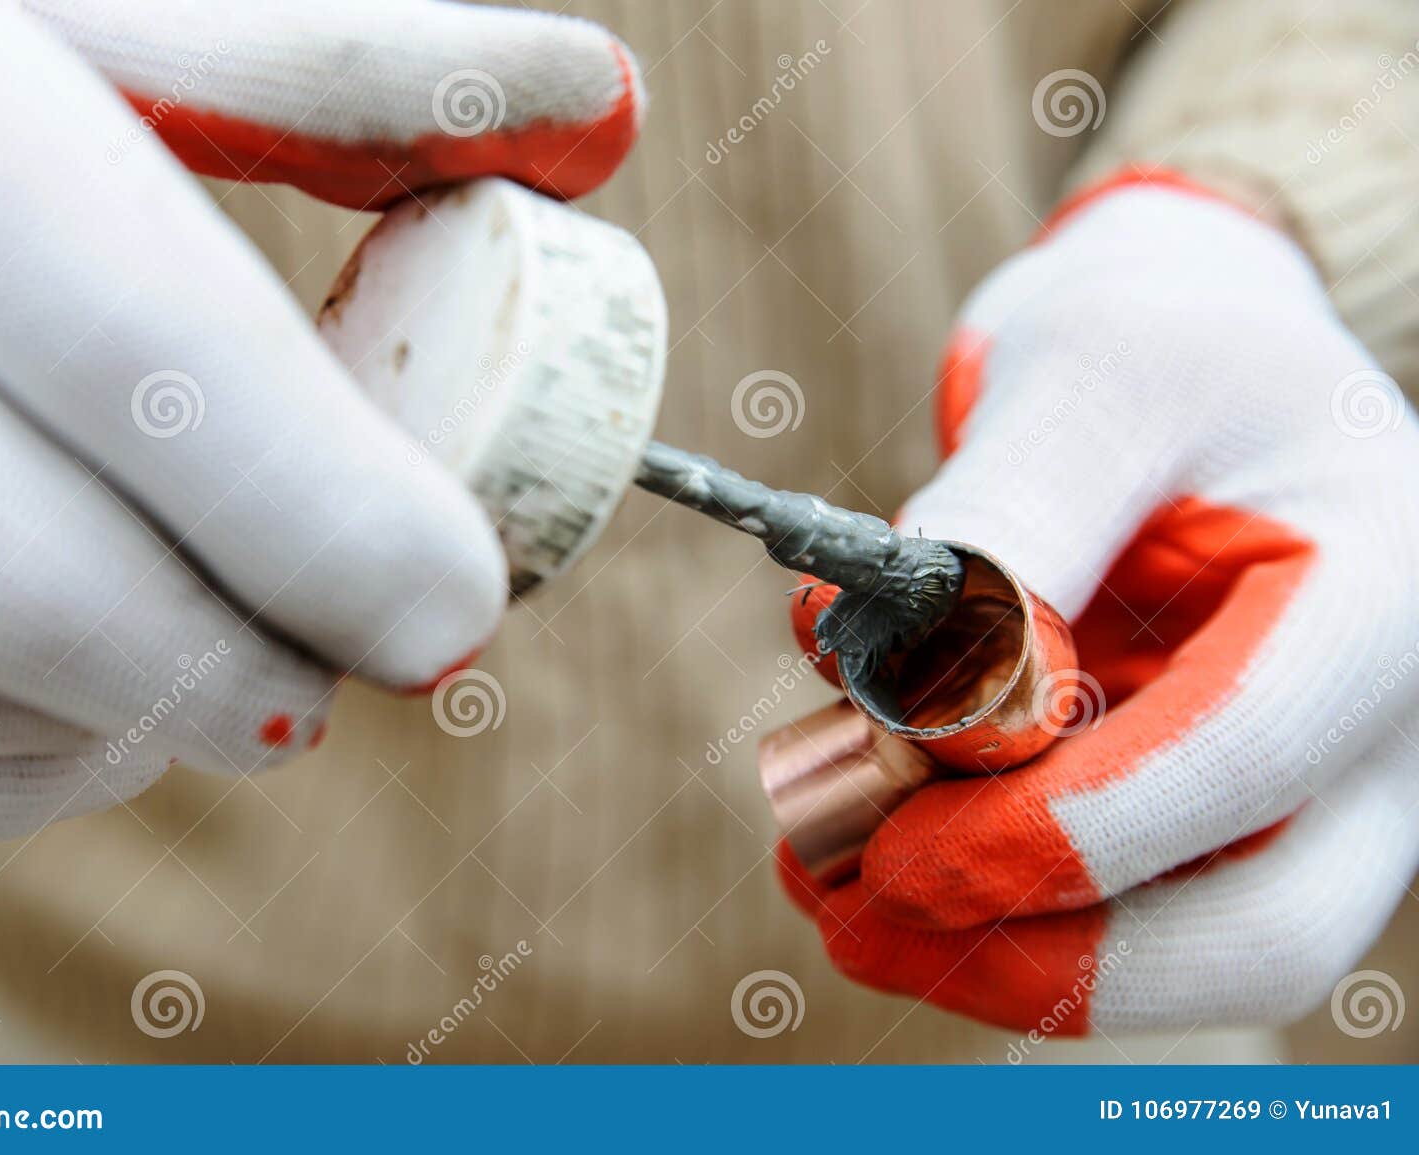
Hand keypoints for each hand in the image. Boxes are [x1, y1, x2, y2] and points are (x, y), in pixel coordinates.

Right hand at [0, 0, 640, 841]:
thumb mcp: (123, 20)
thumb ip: (336, 70)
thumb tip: (593, 108)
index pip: (135, 330)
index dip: (319, 502)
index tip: (459, 601)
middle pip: (4, 557)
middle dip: (220, 654)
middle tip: (357, 675)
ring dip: (120, 713)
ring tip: (228, 670)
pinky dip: (1, 758)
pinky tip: (85, 693)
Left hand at [784, 173, 1418, 1034]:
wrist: (1194, 358)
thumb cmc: (1157, 343)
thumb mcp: (1088, 377)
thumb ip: (1010, 520)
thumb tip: (903, 682)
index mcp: (1381, 592)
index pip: (1249, 756)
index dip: (1070, 830)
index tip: (903, 854)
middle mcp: (1382, 724)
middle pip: (1257, 928)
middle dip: (1040, 950)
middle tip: (853, 910)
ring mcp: (1315, 789)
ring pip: (1188, 952)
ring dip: (997, 954)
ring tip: (821, 887)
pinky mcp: (1222, 814)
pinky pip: (1129, 912)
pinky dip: (995, 907)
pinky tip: (864, 850)